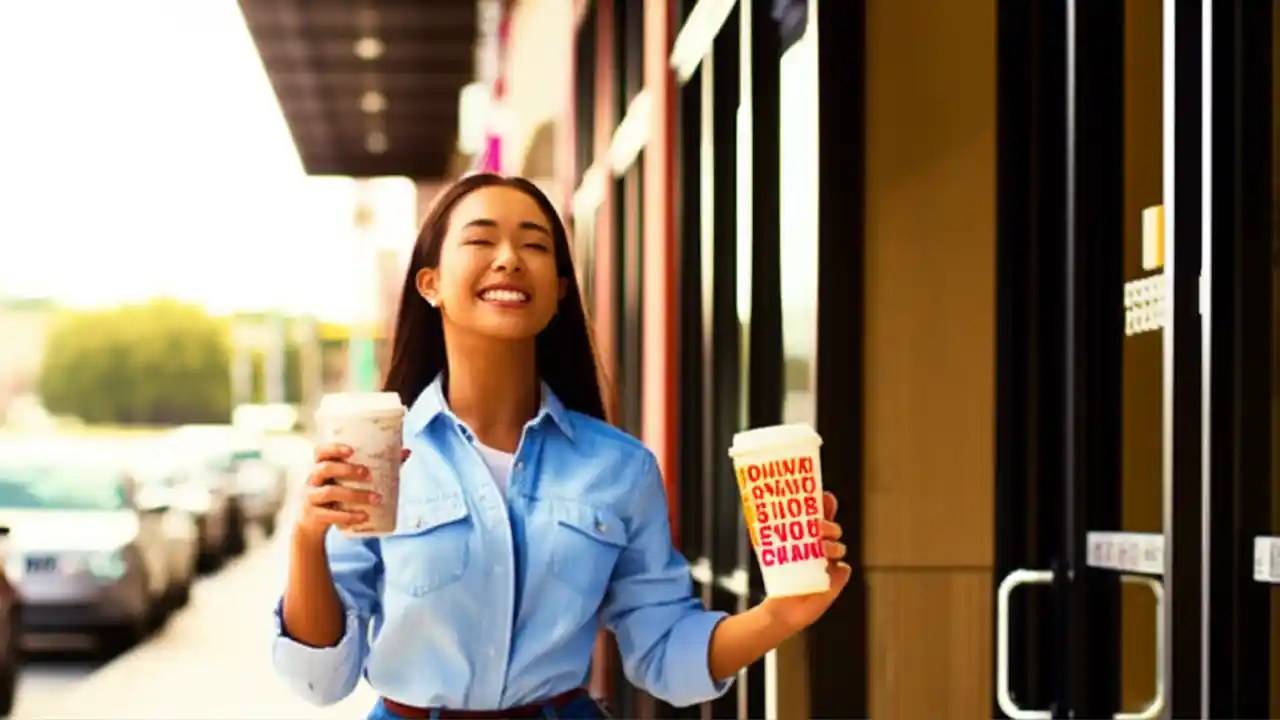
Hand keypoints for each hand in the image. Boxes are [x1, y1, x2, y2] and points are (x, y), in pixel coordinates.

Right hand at [294, 444, 410, 541]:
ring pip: (330, 492)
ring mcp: (310, 497)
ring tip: (377, 499)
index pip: (321, 451)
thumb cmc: (336, 494)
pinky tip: (364, 517)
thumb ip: (375, 466)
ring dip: (355, 495)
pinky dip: (348, 516)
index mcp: (320, 466)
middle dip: (347, 470)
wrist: (312, 523)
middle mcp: (312, 479)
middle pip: (324, 468)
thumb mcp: (347, 481)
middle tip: (368, 474)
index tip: (352, 450)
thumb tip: (406, 451)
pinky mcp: (313, 515)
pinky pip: (329, 515)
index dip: (334, 448)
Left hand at [757, 491, 850, 632]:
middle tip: (819, 526)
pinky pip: (843, 569)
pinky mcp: (836, 581)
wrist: (780, 607)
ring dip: (833, 545)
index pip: (822, 515)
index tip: (825, 497)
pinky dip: (838, 567)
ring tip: (821, 548)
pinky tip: (829, 567)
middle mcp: (822, 547)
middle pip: (834, 529)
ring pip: (840, 547)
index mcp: (810, 535)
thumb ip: (771, 530)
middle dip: (830, 525)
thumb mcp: (772, 549)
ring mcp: (831, 564)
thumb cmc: (776, 576)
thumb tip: (757, 506)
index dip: (826, 504)